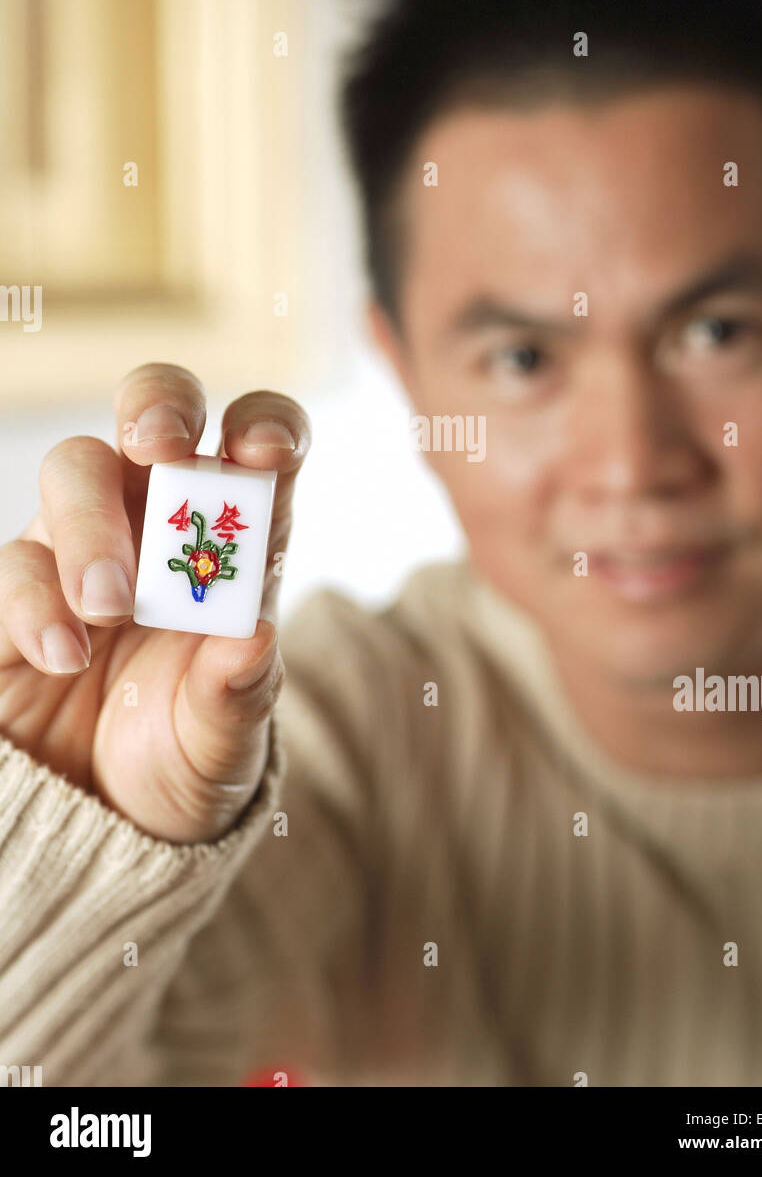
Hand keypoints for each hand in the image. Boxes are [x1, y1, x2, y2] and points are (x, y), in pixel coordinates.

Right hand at [0, 364, 309, 842]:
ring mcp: (83, 545)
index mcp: (237, 538)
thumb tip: (252, 640)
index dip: (266, 424)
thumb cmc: (185, 756)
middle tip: (163, 448)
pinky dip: (37, 602)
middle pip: (156, 413)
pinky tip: (64, 656)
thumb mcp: (223, 742)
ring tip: (109, 607)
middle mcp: (160, 520)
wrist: (104, 824)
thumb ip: (239, 695)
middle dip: (160, 408)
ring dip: (92, 524)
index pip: (260, 443)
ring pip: (75, 468)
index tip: (261, 450)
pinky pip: (17, 565)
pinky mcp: (22, 591)